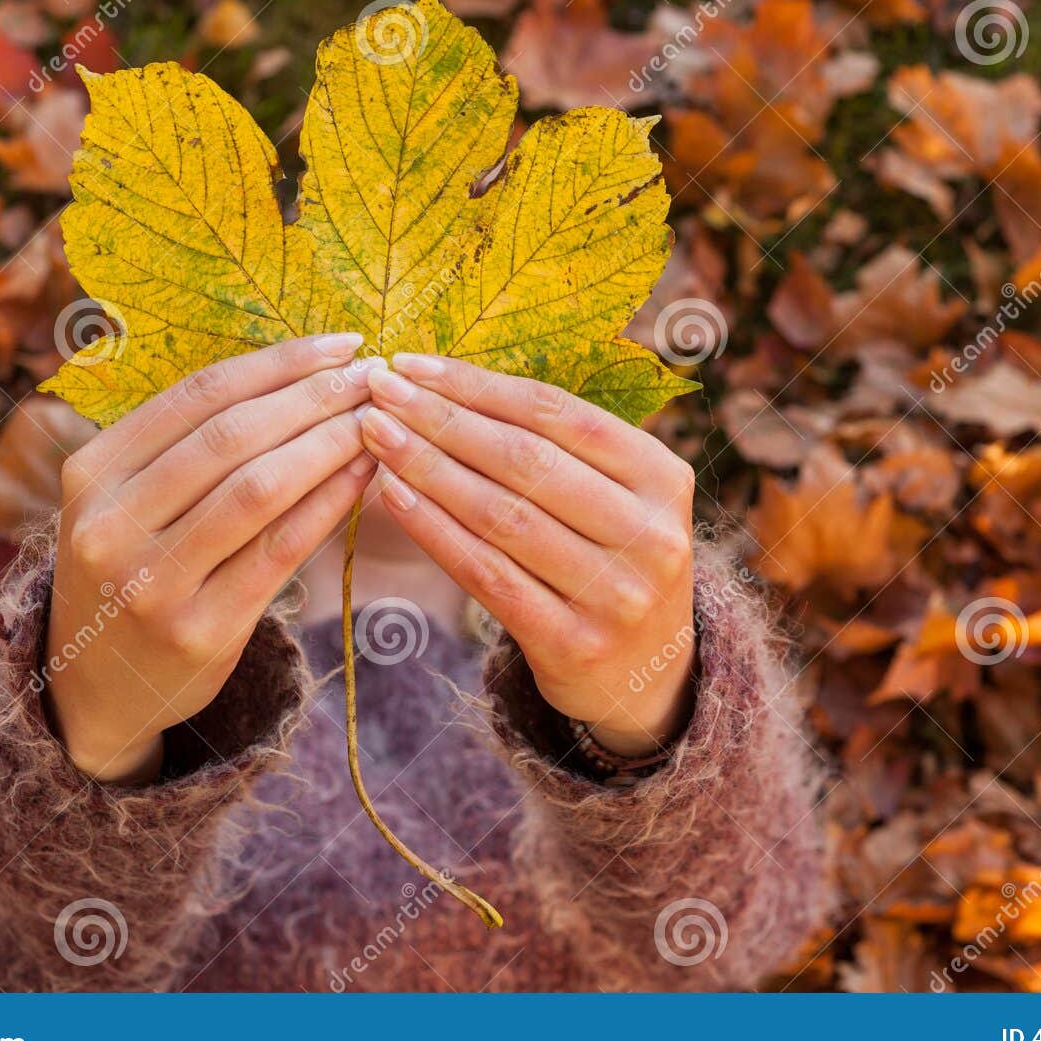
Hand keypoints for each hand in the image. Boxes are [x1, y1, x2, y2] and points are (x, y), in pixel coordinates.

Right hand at [46, 334, 379, 781]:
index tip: (343, 344)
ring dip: (330, 444)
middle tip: (376, 377)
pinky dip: (328, 504)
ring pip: (258, 488)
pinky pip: (280, 550)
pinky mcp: (199, 630)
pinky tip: (365, 477)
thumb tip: (304, 373)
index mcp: (91, 473)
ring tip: (378, 421)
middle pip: (231, 435)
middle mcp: (109, 525)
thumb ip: (187, 446)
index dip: (279, 363)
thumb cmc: (132, 572)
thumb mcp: (126, 503)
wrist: (95, 688)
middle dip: (315, 397)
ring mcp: (151, 582)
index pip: (198, 395)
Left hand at [359, 354, 697, 757]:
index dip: (479, 385)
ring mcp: (615, 595)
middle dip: (443, 418)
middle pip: (527, 461)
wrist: (646, 676)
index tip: (413, 363)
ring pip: (502, 515)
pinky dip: (435, 530)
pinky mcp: (573, 645)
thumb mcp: (619, 498)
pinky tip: (394, 495)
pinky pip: (487, 575)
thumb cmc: (610, 562)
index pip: (559, 415)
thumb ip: (561, 448)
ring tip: (376, 434)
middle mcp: (650, 535)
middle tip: (380, 389)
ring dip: (428, 467)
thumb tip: (447, 382)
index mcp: (664, 479)